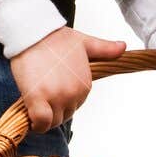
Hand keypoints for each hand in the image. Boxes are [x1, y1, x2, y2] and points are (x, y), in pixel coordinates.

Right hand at [8, 27, 126, 131]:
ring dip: (44, 118)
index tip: (51, 92)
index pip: (76, 105)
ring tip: (35, 105)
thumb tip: (123, 47)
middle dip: (54, 110)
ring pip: (54, 121)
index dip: (62, 101)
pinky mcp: (38, 99)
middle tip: (41, 97)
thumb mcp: (85, 43)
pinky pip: (41, 122)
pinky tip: (32, 119)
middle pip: (65, 115)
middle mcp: (73, 93)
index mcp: (85, 85)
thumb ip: (104, 49)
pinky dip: (37, 124)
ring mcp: (57, 97)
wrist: (34, 32)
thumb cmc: (56, 38)